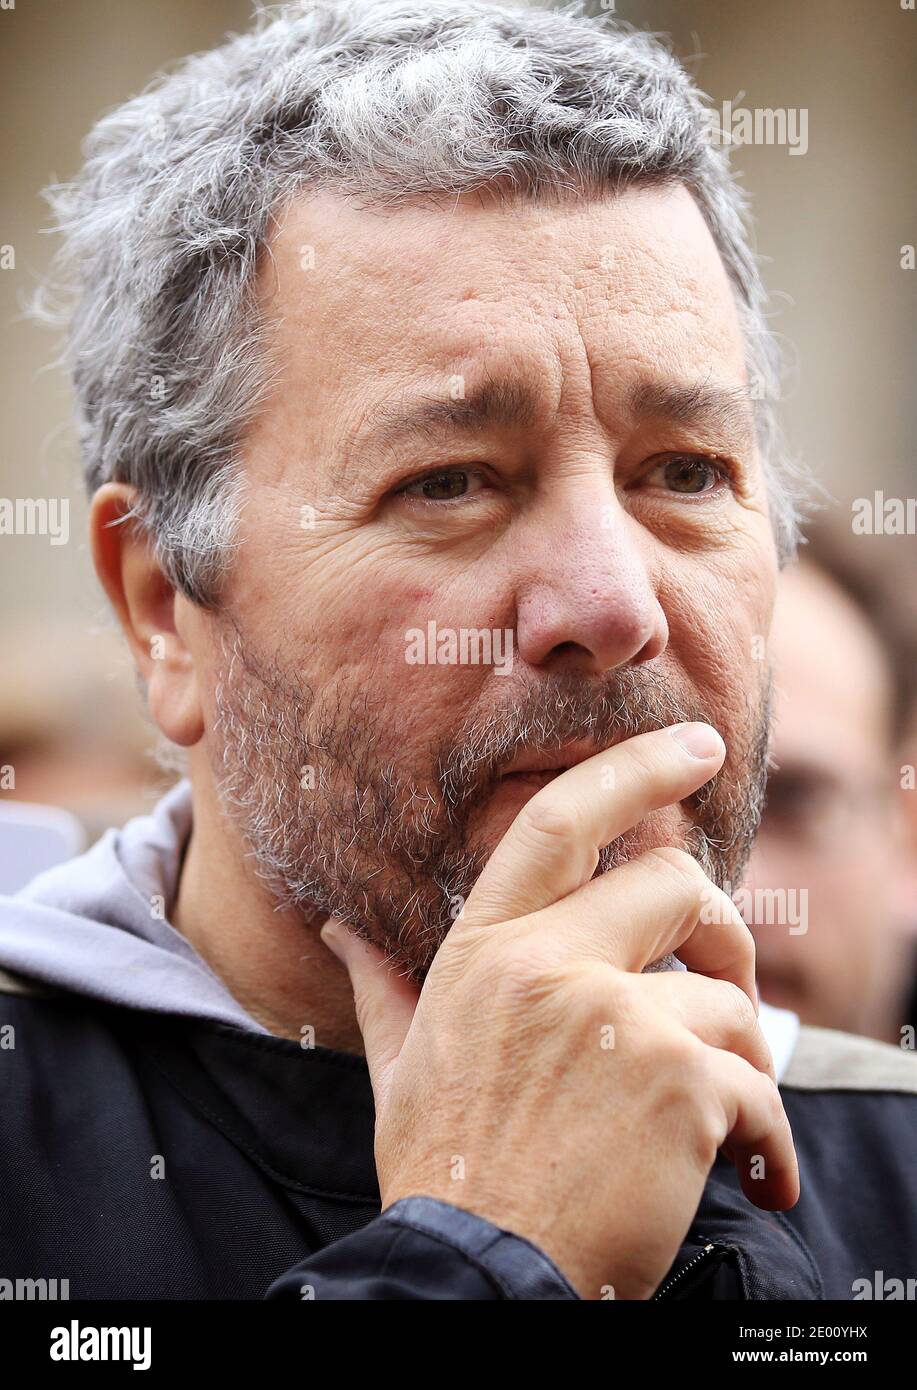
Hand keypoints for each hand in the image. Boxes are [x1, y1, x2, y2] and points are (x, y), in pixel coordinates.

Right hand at [322, 723, 798, 1299]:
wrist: (478, 1274)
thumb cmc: (443, 1170)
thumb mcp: (400, 1067)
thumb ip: (383, 987)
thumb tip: (339, 927)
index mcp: (487, 952)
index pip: (561, 822)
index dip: (633, 770)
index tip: (696, 747)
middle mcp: (549, 966)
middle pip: (677, 886)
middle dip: (721, 927)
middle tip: (727, 975)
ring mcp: (616, 1019)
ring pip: (729, 998)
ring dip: (740, 1059)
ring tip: (724, 1119)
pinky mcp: (676, 1084)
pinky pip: (757, 1083)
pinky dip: (769, 1134)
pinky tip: (755, 1172)